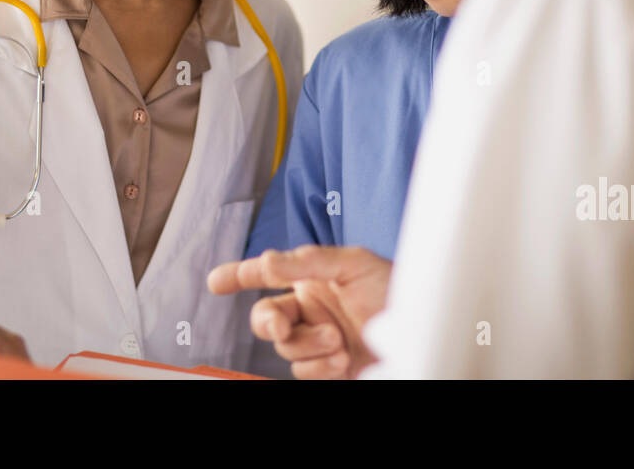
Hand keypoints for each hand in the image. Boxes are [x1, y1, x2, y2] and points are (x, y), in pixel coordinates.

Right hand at [208, 245, 391, 378]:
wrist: (418, 331)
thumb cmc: (392, 288)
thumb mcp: (353, 263)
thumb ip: (308, 261)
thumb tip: (267, 261)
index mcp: (311, 279)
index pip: (267, 276)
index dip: (238, 276)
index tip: (215, 282)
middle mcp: (309, 310)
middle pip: (265, 317)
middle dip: (266, 322)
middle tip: (282, 325)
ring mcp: (316, 340)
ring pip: (284, 348)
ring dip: (308, 345)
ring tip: (338, 340)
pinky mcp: (326, 368)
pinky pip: (302, 371)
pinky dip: (319, 366)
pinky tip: (342, 359)